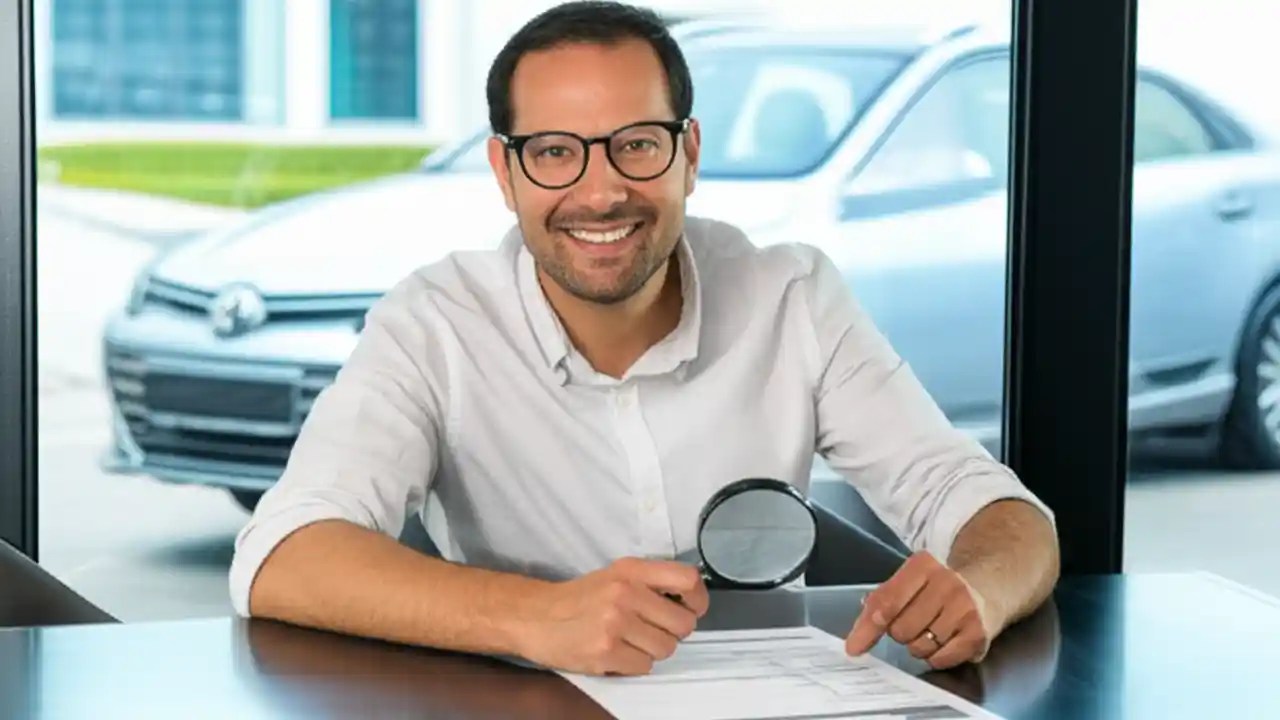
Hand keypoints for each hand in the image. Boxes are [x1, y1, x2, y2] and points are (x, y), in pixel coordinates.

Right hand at [515, 557, 708, 675]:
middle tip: (651, 630)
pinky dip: (633, 664)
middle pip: (683, 623)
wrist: (535, 617)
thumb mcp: (616, 575)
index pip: (687, 579)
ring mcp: (615, 624)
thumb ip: (651, 583)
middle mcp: (625, 593)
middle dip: (672, 632)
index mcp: (631, 570)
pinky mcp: (605, 652)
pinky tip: (615, 652)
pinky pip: (644, 666)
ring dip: (652, 650)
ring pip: (666, 648)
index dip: (698, 599)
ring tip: (629, 641)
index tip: (692, 608)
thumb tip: (691, 601)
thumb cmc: (580, 598)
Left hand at [845, 552, 997, 669]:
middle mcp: (946, 584)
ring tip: (930, 630)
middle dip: (900, 632)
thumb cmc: (937, 586)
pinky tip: (943, 642)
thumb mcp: (909, 581)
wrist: (987, 585)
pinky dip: (936, 657)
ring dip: (918, 646)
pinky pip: (941, 659)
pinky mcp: (977, 633)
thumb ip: (881, 600)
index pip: (888, 601)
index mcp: (922, 565)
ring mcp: (964, 608)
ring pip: (919, 647)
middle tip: (912, 622)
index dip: (869, 626)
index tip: (854, 646)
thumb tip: (858, 634)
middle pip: (901, 629)